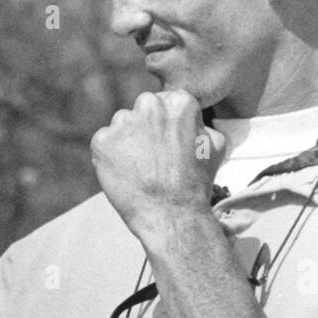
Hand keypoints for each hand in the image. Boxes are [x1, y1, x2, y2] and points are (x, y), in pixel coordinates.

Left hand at [90, 89, 224, 242]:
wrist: (172, 215)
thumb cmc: (196, 184)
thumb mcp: (215, 147)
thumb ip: (201, 125)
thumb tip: (193, 122)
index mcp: (178, 101)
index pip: (165, 103)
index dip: (166, 126)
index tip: (168, 145)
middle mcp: (149, 105)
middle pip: (142, 109)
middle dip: (146, 127)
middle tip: (153, 157)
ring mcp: (123, 122)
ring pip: (122, 124)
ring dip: (127, 140)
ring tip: (139, 169)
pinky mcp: (102, 141)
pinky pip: (104, 143)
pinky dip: (109, 157)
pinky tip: (124, 174)